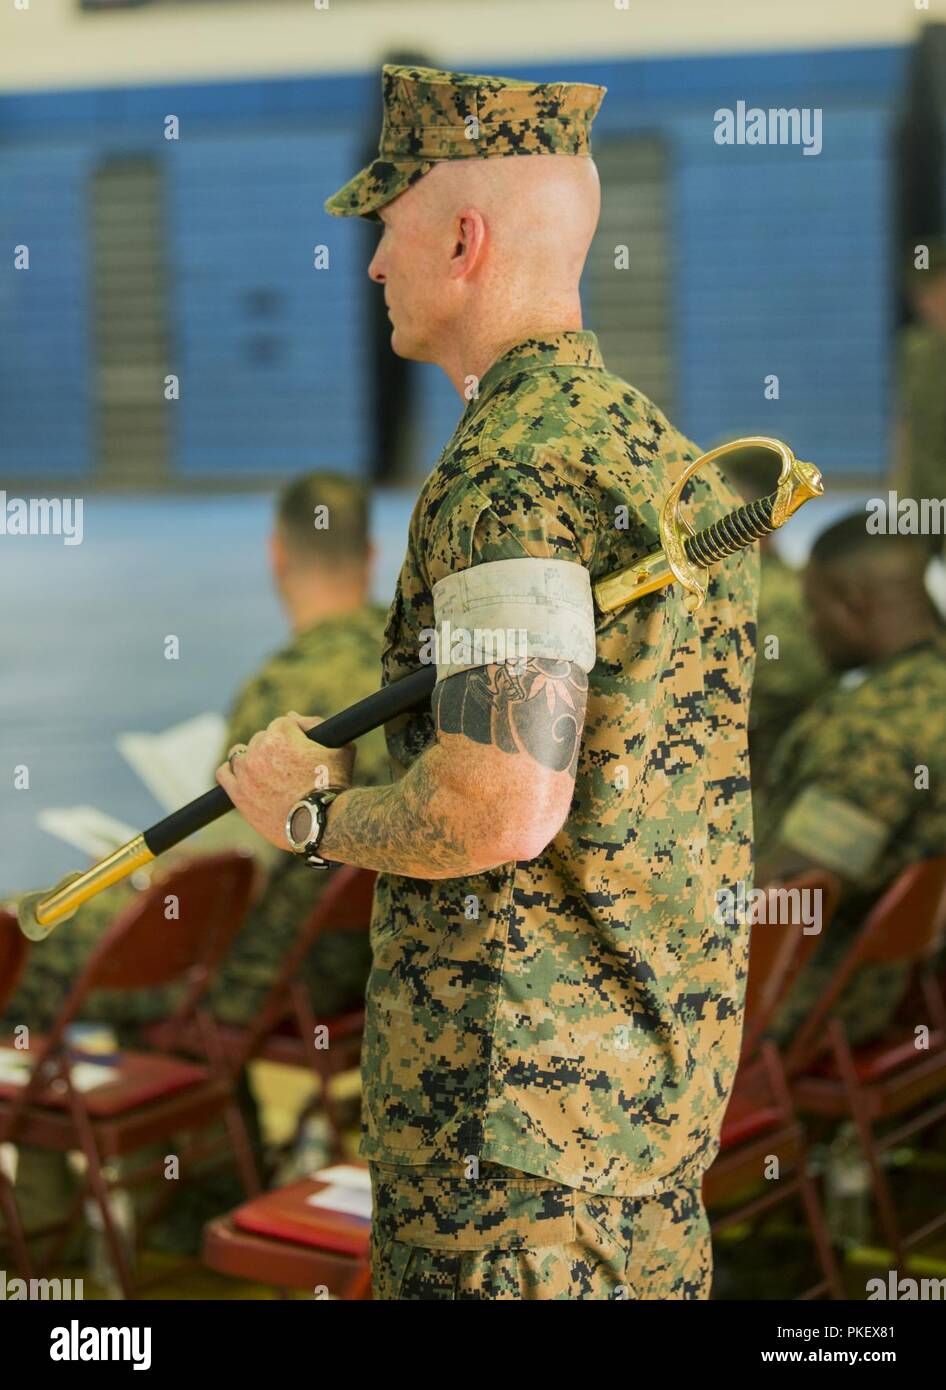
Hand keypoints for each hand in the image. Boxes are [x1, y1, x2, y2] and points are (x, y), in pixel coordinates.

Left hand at [216, 711, 354, 850]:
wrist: (321, 822)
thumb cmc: (333, 785)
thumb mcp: (339, 748)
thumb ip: (315, 724)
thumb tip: (292, 717)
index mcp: (281, 733)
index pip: (283, 723)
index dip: (294, 735)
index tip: (302, 748)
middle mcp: (258, 749)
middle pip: (261, 738)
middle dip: (274, 748)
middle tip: (290, 767)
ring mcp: (245, 772)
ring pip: (240, 753)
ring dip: (251, 758)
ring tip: (266, 772)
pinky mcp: (238, 794)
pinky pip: (223, 773)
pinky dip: (231, 771)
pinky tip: (243, 777)